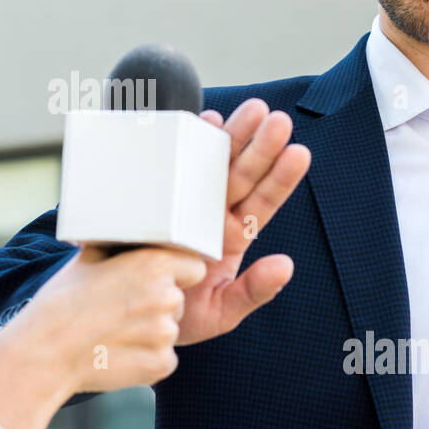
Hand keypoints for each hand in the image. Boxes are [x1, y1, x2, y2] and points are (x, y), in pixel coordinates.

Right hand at [4, 243, 207, 397]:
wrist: (45, 351)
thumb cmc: (61, 302)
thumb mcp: (88, 259)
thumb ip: (119, 247)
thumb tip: (123, 234)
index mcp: (153, 264)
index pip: (194, 266)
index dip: (176, 274)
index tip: (155, 282)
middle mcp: (166, 296)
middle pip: (178, 301)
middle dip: (158, 306)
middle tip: (121, 311)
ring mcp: (166, 333)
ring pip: (168, 330)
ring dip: (150, 333)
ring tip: (113, 333)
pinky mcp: (160, 364)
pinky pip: (163, 358)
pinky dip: (145, 359)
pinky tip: (117, 354)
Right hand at [174, 98, 310, 345]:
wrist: (129, 317)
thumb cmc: (181, 317)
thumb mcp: (221, 312)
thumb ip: (254, 291)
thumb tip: (286, 265)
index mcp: (232, 238)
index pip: (263, 203)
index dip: (281, 178)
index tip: (299, 153)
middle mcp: (213, 214)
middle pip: (241, 174)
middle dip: (260, 145)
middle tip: (277, 118)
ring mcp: (185, 203)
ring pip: (214, 164)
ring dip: (232, 135)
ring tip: (252, 110)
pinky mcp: (158, 200)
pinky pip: (176, 167)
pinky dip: (189, 143)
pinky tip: (205, 121)